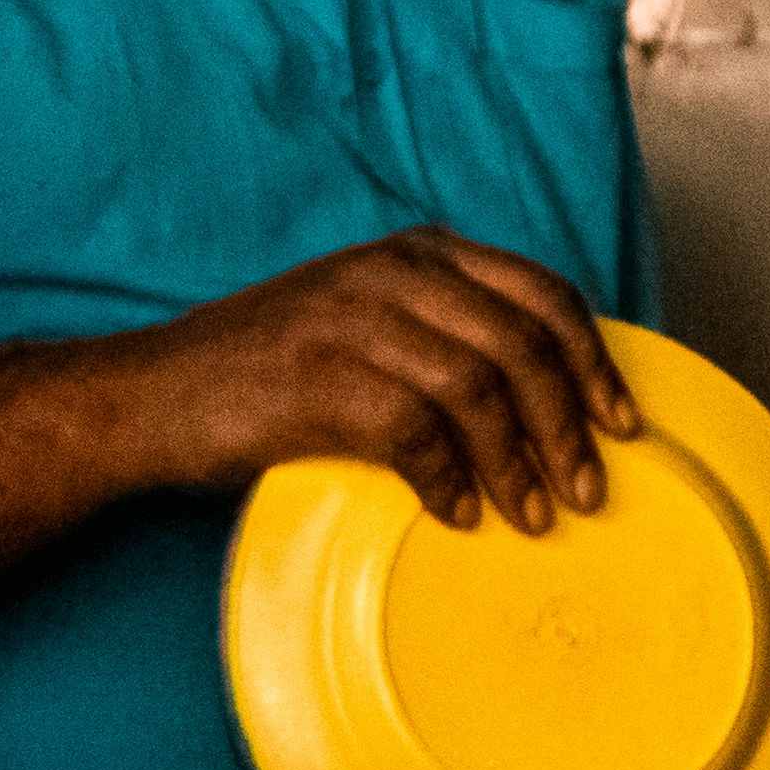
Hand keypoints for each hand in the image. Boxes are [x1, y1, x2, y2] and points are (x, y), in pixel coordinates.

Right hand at [114, 228, 641, 532]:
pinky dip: (448, 479)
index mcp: (415, 254)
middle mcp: (393, 274)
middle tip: (587, 489)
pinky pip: (418, 432)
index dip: (594, 360)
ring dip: (517, 462)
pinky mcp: (321, 381)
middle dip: (569, 422)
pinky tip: (455, 515)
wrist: (149, 396)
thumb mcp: (359, 324)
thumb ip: (437, 334)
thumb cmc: (257, 375)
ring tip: (532, 515)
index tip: (621, 422)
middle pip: (524, 343)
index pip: (541, 291)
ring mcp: (355, 323)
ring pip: (482, 387)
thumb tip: (533, 401)